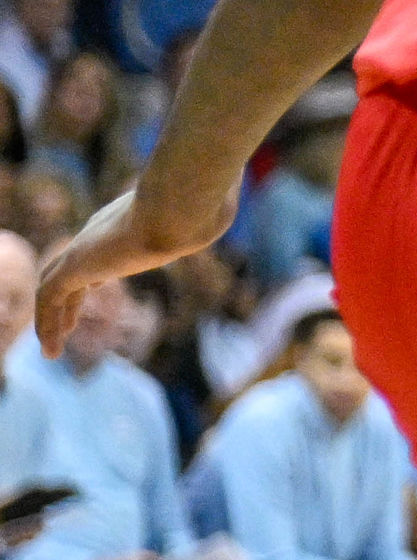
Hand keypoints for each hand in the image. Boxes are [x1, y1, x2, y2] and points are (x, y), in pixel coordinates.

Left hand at [38, 181, 237, 349]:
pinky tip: (52, 347)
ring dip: (52, 318)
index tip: (93, 288)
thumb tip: (226, 214)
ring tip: (52, 348)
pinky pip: (51, 299)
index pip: (98, 251)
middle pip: (70, 270)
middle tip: (66, 324)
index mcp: (122, 224)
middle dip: (66, 299)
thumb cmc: (197, 211)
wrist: (179, 210)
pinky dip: (47, 322)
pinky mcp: (77, 265)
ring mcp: (85, 250)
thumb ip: (203, 217)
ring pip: (54, 288)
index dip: (91, 273)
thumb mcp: (201, 216)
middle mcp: (98, 234)